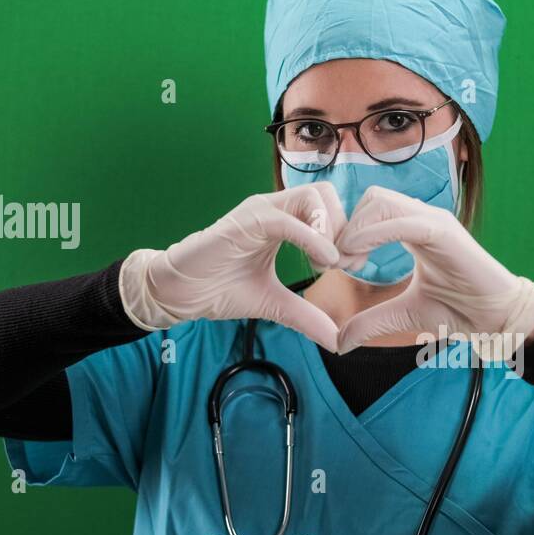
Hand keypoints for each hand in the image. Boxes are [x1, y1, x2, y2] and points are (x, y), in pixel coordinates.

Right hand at [118, 184, 346, 350]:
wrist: (180, 294)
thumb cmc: (220, 290)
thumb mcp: (274, 305)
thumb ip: (305, 316)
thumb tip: (337, 340)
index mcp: (283, 221)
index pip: (327, 207)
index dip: (347, 231)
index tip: (353, 265)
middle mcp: (274, 209)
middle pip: (326, 194)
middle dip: (344, 227)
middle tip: (344, 263)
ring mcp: (260, 211)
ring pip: (311, 197)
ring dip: (330, 228)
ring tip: (329, 263)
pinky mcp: (245, 221)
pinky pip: (286, 220)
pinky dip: (311, 237)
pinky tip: (321, 262)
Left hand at [334, 187, 533, 357]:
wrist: (497, 319)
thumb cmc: (460, 311)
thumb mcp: (404, 315)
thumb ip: (372, 322)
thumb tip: (339, 342)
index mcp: (414, 229)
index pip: (369, 209)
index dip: (346, 230)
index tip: (334, 263)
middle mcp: (422, 217)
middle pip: (371, 198)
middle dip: (345, 225)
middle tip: (336, 262)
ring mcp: (434, 221)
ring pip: (381, 202)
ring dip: (354, 229)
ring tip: (347, 262)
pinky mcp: (444, 232)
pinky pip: (400, 222)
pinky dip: (372, 235)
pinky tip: (358, 258)